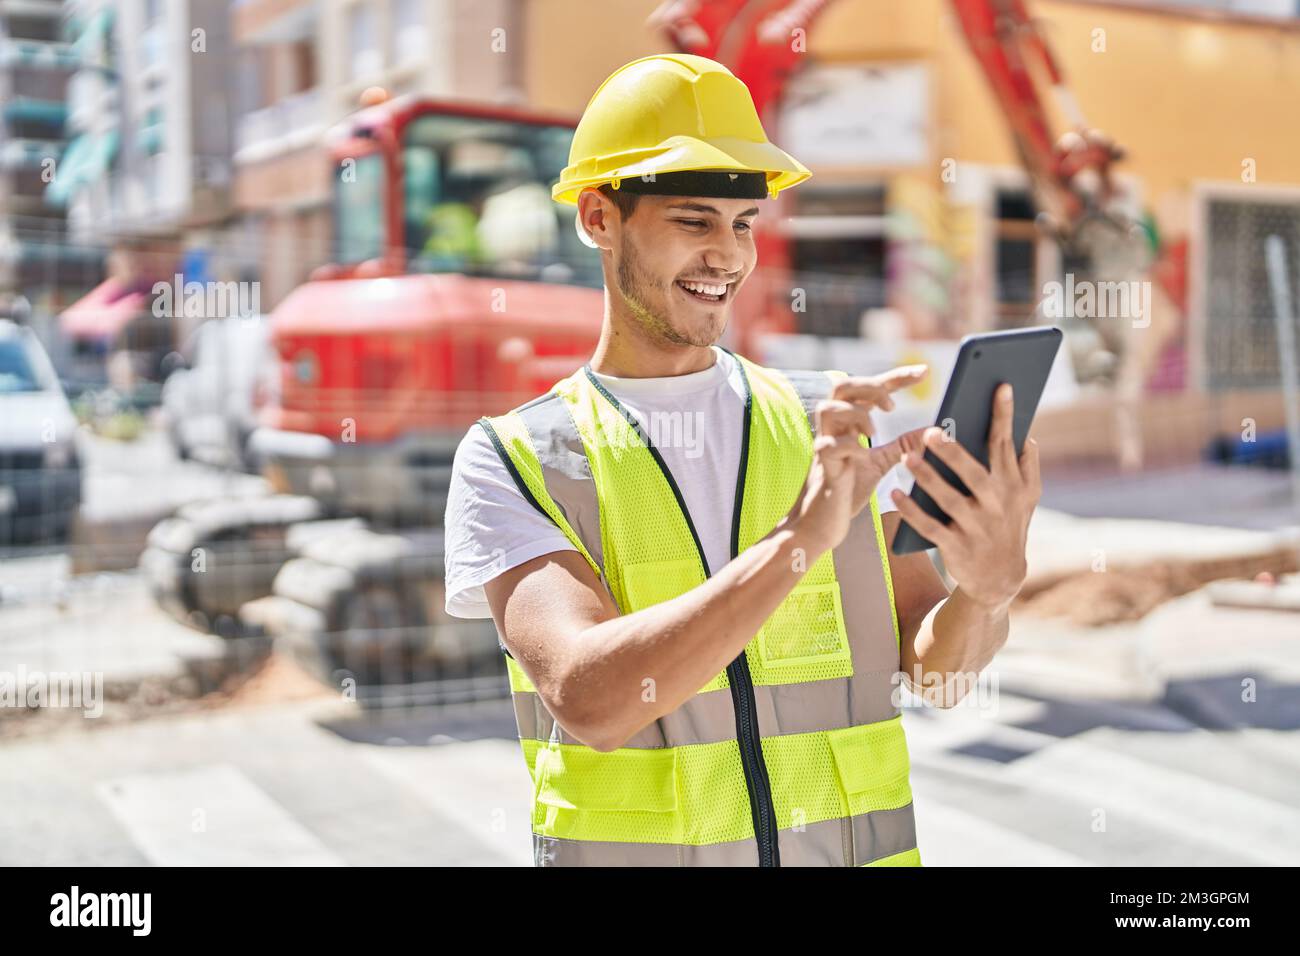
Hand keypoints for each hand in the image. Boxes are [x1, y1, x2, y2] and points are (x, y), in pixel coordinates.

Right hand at [788, 365, 928, 554]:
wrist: (822, 525)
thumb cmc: (846, 491)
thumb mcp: (880, 464)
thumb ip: (901, 445)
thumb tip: (930, 429)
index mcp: (847, 424)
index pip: (868, 389)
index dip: (896, 377)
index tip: (925, 372)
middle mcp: (833, 429)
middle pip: (842, 387)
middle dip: (870, 386)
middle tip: (893, 405)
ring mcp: (824, 446)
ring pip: (827, 408)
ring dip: (856, 414)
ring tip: (874, 433)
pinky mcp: (823, 468)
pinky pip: (828, 445)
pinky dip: (848, 445)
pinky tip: (862, 456)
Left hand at [890, 383, 1041, 609]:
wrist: (1000, 580)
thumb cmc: (1009, 528)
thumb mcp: (1027, 500)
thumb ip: (1028, 467)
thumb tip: (1029, 435)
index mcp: (1012, 486)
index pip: (1006, 444)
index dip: (1004, 415)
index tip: (1000, 386)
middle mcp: (997, 505)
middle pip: (975, 473)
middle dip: (954, 452)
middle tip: (932, 431)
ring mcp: (977, 528)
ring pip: (949, 500)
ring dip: (928, 479)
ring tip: (907, 458)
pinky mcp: (956, 547)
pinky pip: (930, 527)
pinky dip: (912, 512)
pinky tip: (895, 493)